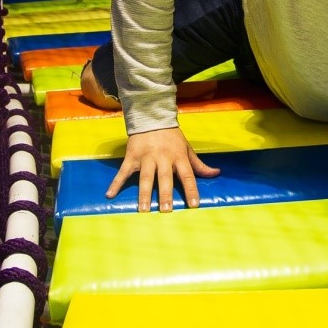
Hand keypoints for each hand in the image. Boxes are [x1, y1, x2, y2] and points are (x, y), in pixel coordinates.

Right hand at [104, 126, 219, 212]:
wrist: (151, 117)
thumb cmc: (172, 137)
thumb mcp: (187, 148)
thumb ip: (199, 164)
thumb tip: (216, 173)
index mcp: (178, 156)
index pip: (187, 175)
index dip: (191, 190)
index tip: (193, 205)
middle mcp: (162, 158)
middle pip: (165, 178)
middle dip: (166, 194)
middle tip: (166, 210)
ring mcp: (146, 157)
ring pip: (145, 177)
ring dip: (144, 193)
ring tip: (144, 209)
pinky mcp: (131, 157)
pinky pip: (123, 172)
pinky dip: (116, 183)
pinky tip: (110, 194)